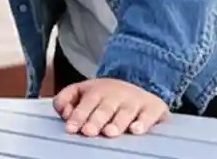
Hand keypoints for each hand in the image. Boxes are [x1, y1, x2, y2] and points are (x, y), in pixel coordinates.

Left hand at [52, 78, 169, 137]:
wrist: (140, 84)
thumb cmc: (105, 96)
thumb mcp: (83, 92)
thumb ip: (66, 100)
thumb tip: (64, 113)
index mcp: (96, 90)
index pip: (85, 104)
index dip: (77, 116)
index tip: (71, 128)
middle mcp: (116, 94)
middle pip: (104, 109)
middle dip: (95, 120)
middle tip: (88, 132)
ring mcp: (135, 101)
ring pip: (125, 112)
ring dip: (117, 123)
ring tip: (109, 132)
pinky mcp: (153, 108)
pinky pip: (149, 115)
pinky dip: (143, 123)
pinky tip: (136, 130)